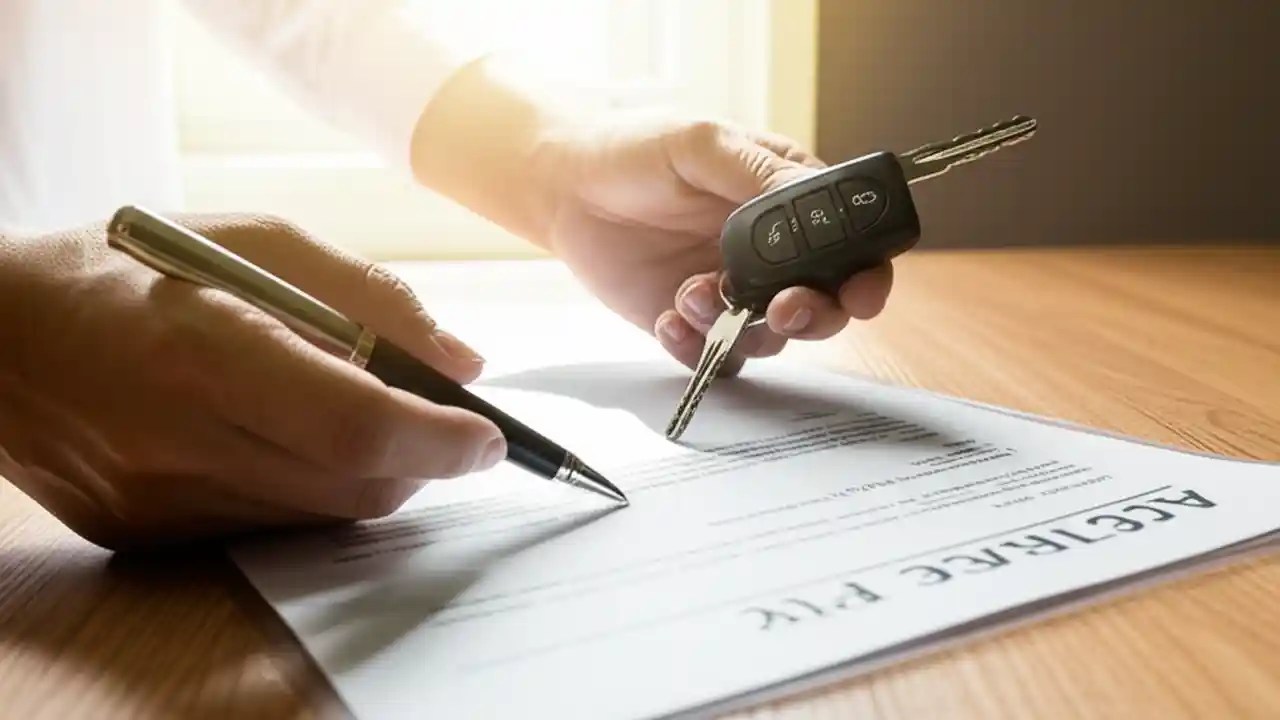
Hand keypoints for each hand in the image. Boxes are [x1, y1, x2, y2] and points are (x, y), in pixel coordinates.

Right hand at [0, 215, 501, 549]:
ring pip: (324, 516)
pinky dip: (313, 490)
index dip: (442, 437)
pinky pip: (273, 528)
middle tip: (444, 422)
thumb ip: (368, 295)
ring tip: (360, 414)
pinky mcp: (149, 536)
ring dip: (375, 474)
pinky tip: (291, 440)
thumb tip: (463, 361)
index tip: (491, 436)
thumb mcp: (249, 241)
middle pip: (356, 483)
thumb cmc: (127, 268)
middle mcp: (182, 438)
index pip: (357, 422)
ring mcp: (161, 501)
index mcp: (207, 347)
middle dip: (426, 459)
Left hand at [408, 60, 893, 375]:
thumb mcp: (703, 144)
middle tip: (784, 308)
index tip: (858, 292)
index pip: (851, 249)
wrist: (564, 185)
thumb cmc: (635, 149)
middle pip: (824, 306)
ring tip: (692, 294)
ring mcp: (731, 293)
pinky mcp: (690, 323)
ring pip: (769, 339)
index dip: (865, 276)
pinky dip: (696, 347)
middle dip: (814, 315)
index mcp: (788, 205)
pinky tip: (670, 317)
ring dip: (740, 327)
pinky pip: (713, 357)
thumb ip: (762, 175)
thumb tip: (818, 200)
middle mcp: (769, 256)